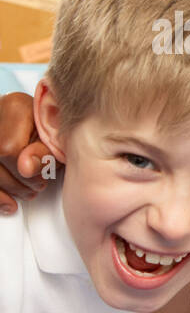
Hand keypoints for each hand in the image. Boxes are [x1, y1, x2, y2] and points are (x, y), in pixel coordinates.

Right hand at [0, 92, 51, 212]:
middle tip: (38, 186)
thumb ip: (45, 153)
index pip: (8, 148)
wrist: (50, 123)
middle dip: (17, 182)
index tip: (43, 178)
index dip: (25, 171)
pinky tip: (9, 204)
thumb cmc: (56, 131)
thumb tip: (26, 169)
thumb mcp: (58, 141)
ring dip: (7, 189)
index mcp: (16, 107)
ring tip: (28, 192)